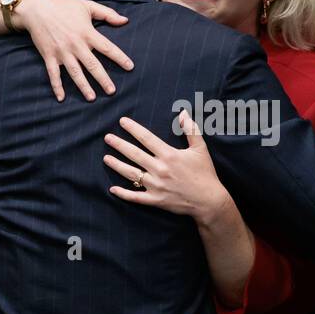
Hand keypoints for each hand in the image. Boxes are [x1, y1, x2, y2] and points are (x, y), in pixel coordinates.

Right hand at [14, 0, 134, 100]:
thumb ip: (107, 13)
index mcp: (87, 33)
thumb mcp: (87, 6)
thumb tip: (125, 20)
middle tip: (112, 91)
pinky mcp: (49, 56)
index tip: (130, 67)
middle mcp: (76, 45)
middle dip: (103, 79)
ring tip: (92, 98)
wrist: (37, 8)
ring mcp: (62, 52)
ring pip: (75, 73)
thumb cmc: (63, 6)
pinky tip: (61, 98)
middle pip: (92, 65)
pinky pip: (54, 74)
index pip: (107, 48)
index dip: (119, 58)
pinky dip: (57, 86)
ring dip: (84, 86)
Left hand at [103, 112, 229, 222]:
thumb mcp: (200, 149)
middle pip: (134, 154)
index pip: (146, 138)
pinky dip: (123, 194)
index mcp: (169, 155)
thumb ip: (191, 130)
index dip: (133, 128)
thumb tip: (182, 113)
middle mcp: (160, 169)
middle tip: (107, 137)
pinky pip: (136, 197)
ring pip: (131, 174)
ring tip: (105, 158)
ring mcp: (156, 186)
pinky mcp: (156, 200)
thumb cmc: (205, 173)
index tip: (122, 121)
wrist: (208, 201)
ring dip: (117, 165)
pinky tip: (112, 189)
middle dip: (119, 144)